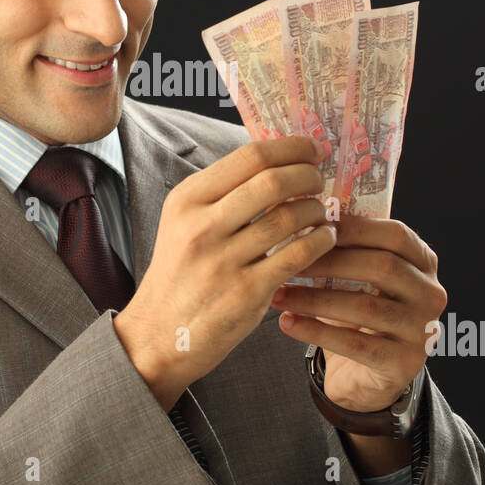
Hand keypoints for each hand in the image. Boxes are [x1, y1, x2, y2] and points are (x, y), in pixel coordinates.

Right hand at [114, 135, 337, 410]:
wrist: (158, 335)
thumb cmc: (180, 275)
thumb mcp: (184, 223)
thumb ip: (224, 195)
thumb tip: (279, 164)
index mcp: (187, 200)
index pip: (249, 157)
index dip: (290, 148)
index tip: (311, 150)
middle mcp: (202, 225)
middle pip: (272, 180)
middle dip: (308, 175)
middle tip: (319, 181)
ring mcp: (223, 260)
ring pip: (289, 217)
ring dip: (317, 210)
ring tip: (321, 214)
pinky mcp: (246, 292)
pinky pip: (297, 255)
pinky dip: (321, 241)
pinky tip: (325, 238)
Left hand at [269, 215, 445, 412]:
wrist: (367, 375)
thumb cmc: (357, 311)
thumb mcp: (358, 276)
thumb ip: (343, 247)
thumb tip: (298, 213)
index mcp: (423, 262)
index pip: (395, 234)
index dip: (352, 227)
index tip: (309, 224)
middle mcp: (431, 294)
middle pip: (382, 267)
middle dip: (328, 261)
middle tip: (286, 259)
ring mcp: (422, 330)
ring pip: (365, 307)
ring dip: (314, 298)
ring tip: (278, 292)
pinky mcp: (404, 363)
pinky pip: (354, 344)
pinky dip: (315, 331)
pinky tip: (286, 322)